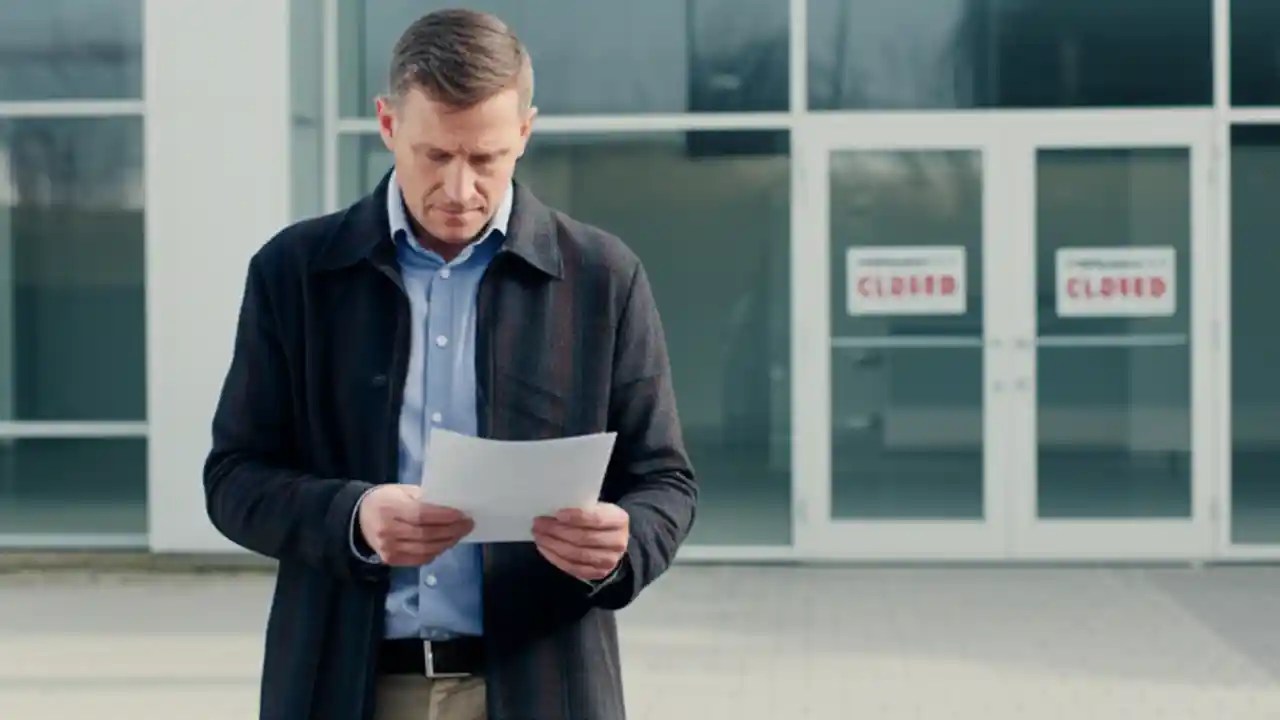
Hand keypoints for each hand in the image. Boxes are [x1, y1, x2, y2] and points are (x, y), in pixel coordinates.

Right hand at [357, 485, 473, 565]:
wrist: (358, 519)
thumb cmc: (384, 499)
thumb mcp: (402, 490)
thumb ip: (424, 498)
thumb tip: (451, 506)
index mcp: (390, 508)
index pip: (422, 515)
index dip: (445, 517)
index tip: (463, 515)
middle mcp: (388, 531)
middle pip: (426, 535)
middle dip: (452, 531)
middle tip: (468, 525)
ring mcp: (389, 549)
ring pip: (425, 550)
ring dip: (447, 543)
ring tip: (459, 534)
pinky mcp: (391, 560)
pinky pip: (419, 560)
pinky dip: (435, 552)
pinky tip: (444, 544)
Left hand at [532, 503, 628, 581]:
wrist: (613, 540)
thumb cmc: (599, 519)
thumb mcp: (597, 508)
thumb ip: (581, 508)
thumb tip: (552, 511)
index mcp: (619, 520)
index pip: (597, 519)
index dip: (576, 517)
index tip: (557, 514)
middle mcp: (618, 542)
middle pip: (584, 538)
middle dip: (557, 531)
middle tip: (539, 524)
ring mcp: (609, 561)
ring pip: (577, 555)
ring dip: (553, 545)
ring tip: (539, 536)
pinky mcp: (598, 573)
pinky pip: (573, 568)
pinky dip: (556, 558)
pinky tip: (545, 548)